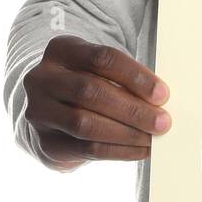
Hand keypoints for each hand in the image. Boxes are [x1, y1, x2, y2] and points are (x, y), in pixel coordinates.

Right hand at [24, 34, 170, 170]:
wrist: (52, 113)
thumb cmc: (86, 84)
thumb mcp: (98, 70)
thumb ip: (123, 79)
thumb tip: (159, 101)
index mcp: (61, 50)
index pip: (101, 58)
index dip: (135, 76)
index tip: (162, 94)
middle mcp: (43, 79)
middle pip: (91, 92)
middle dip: (132, 109)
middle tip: (162, 122)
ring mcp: (39, 112)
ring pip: (86, 124)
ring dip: (126, 133)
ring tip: (152, 138)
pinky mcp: (45, 142)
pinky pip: (85, 149)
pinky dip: (118, 151)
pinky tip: (139, 150)